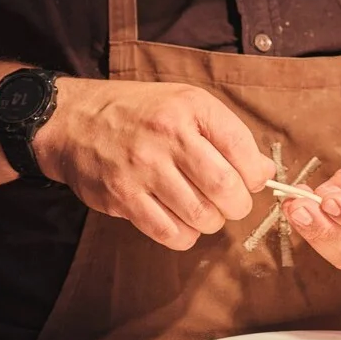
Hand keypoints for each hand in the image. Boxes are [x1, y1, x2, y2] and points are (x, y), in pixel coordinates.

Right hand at [34, 78, 272, 250]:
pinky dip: (185, 235)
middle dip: (237, 205)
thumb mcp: (185, 104)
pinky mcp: (123, 197)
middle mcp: (167, 135)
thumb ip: (226, 134)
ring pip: (201, 216)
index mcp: (189, 107)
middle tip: (229, 202)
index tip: (249, 180)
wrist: (75, 121)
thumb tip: (264, 172)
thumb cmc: (140, 114)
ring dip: (211, 221)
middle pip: (225, 188)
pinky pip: (170, 234)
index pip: (242, 149)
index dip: (254, 174)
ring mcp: (142, 168)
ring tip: (202, 209)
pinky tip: (180, 220)